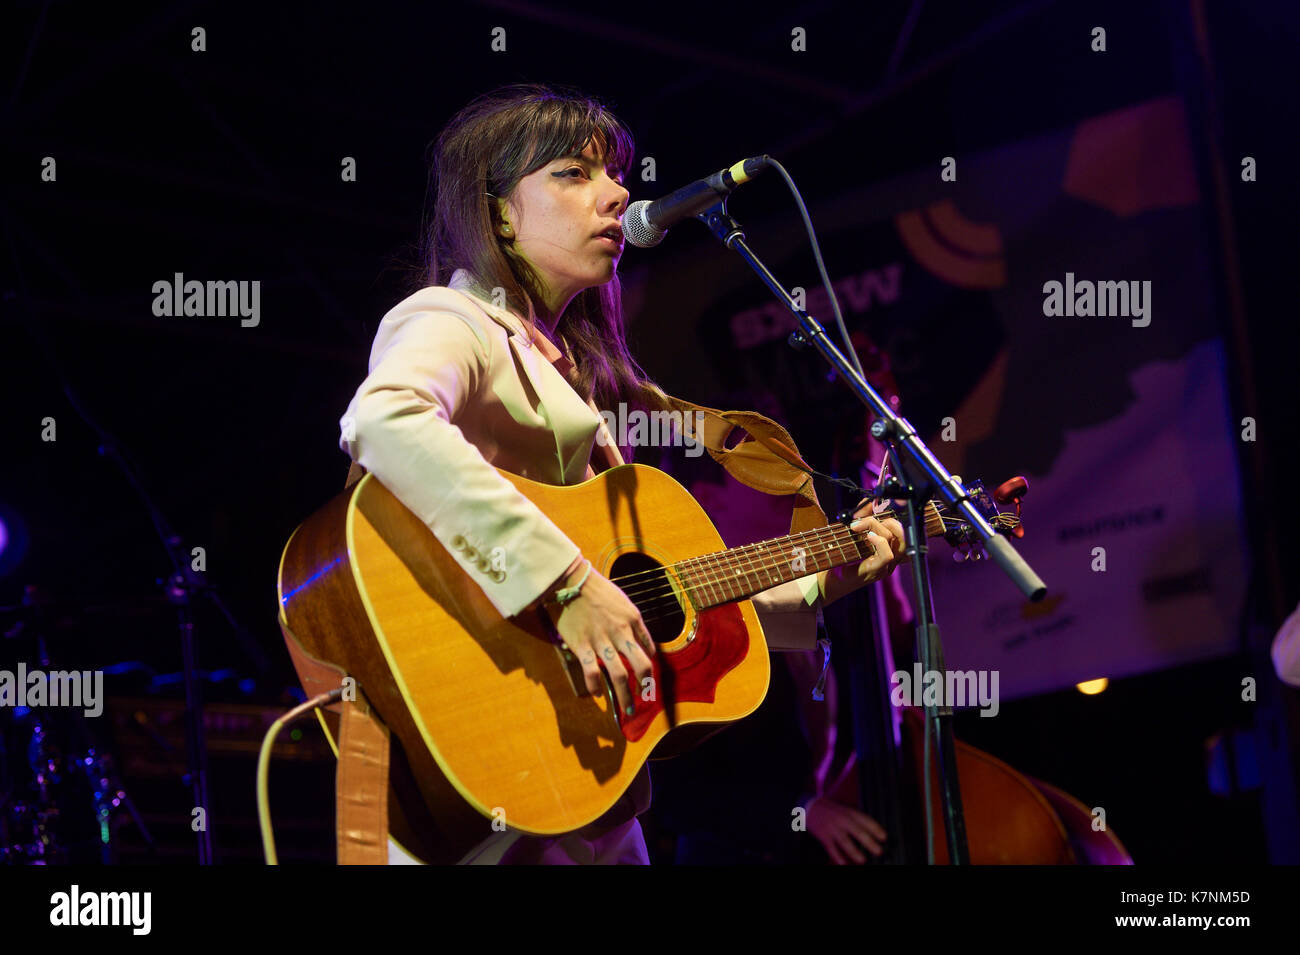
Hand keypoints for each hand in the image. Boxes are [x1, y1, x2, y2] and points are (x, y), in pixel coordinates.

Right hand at [544, 562, 655, 717]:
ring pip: (619, 674)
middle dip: (645, 687)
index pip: (649, 651)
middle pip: (640, 666)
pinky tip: (598, 694)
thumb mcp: (624, 603)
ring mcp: (601, 640)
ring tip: (627, 709)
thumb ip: (635, 625)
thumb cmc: (598, 591)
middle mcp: (620, 632)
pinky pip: (591, 672)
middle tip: (644, 699)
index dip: (649, 668)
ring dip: (624, 696)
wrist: (570, 581)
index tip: (647, 681)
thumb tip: (645, 648)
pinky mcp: (581, 645)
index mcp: (633, 620)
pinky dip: (596, 687)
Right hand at [807, 795, 887, 863]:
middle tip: (879, 851)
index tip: (884, 837)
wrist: (811, 807)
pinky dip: (838, 857)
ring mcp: (833, 829)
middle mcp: (842, 820)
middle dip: (869, 842)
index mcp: (850, 813)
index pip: (865, 820)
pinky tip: (844, 864)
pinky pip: (832, 848)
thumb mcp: (846, 810)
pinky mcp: (824, 836)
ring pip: (845, 841)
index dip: (876, 829)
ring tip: (863, 860)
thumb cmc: (832, 811)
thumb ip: (858, 820)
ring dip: (855, 852)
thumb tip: (872, 833)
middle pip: (857, 831)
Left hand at [847, 502, 905, 586]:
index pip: (902, 531)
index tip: (877, 507)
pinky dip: (879, 542)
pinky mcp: (875, 571)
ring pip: (896, 542)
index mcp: (888, 549)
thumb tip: (870, 501)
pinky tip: (868, 537)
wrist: (828, 579)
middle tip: (868, 520)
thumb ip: (862, 517)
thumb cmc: (839, 557)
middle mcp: (890, 559)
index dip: (894, 515)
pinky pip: (887, 555)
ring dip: (879, 527)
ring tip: (861, 526)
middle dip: (890, 521)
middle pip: (904, 535)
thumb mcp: (852, 533)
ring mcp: (885, 566)